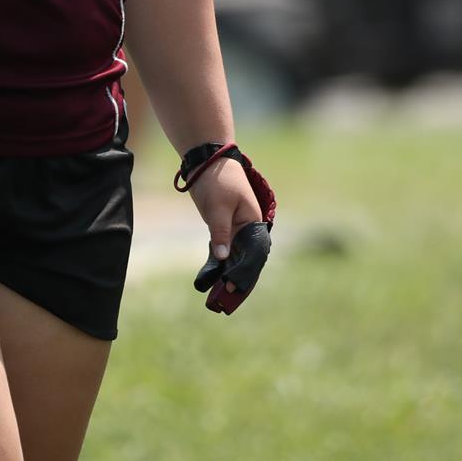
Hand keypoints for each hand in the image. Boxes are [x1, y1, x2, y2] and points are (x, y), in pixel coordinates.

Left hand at [186, 159, 270, 312]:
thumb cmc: (217, 180)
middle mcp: (248, 230)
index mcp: (253, 223)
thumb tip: (224, 258)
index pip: (253, 254)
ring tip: (215, 299)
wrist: (208, 160)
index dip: (245, 271)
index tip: (234, 286)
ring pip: (234, 261)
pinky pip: (223, 254)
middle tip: (225, 301)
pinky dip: (216, 267)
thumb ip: (221, 233)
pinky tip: (207, 281)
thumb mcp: (218, 207)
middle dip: (237, 281)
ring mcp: (236, 232)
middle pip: (246, 261)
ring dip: (226, 278)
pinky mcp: (224, 231)